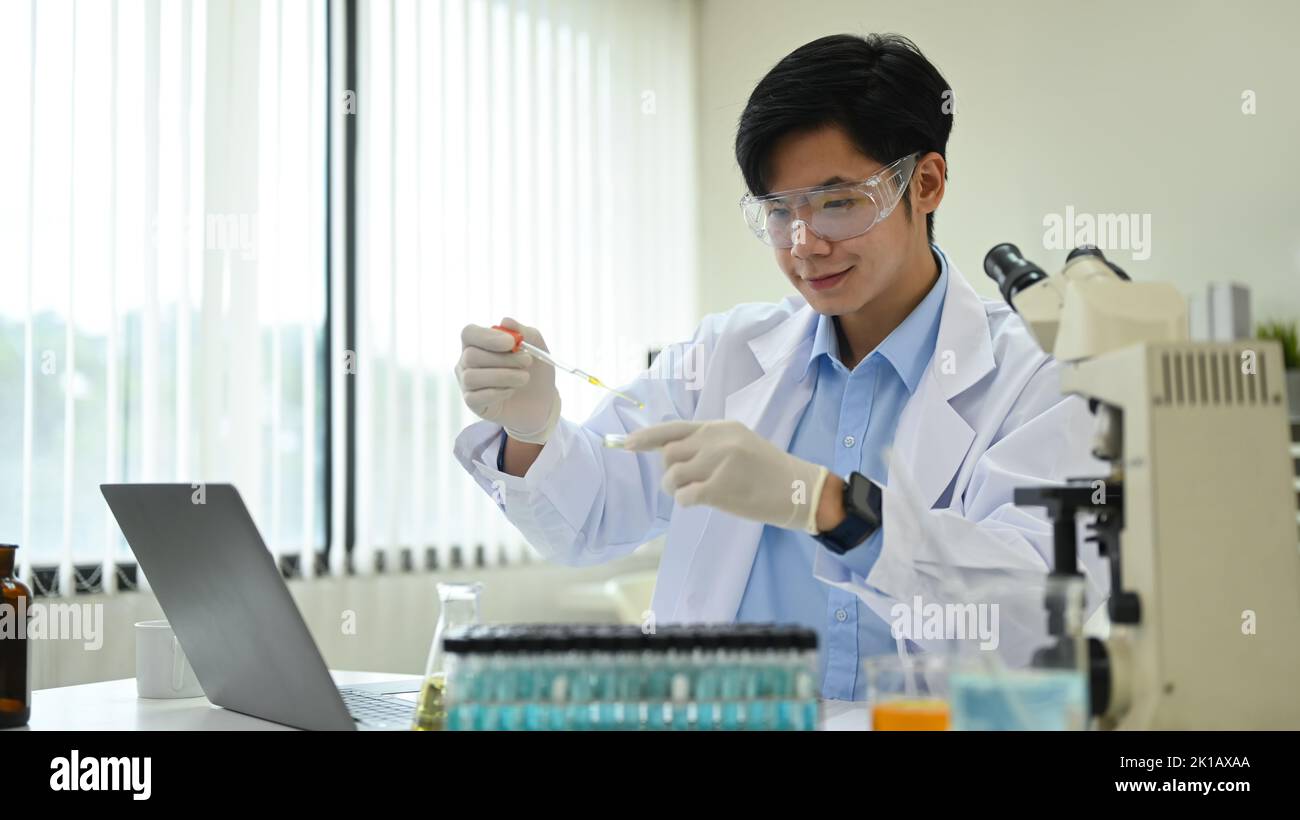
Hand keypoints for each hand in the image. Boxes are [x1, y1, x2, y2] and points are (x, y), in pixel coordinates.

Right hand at [456, 317, 560, 443]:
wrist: (542, 401)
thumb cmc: (535, 370)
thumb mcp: (537, 348)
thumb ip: (525, 333)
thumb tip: (506, 321)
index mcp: (478, 342)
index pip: (469, 333)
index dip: (487, 337)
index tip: (511, 342)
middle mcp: (467, 361)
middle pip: (471, 355)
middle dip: (503, 359)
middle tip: (527, 361)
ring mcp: (467, 382)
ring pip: (472, 376)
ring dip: (503, 376)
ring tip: (524, 378)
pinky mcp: (472, 403)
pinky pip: (476, 397)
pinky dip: (497, 393)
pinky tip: (512, 391)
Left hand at [623, 420, 829, 531]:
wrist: (798, 489)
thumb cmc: (768, 470)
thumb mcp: (739, 443)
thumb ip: (708, 444)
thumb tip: (672, 454)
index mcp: (719, 428)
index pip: (673, 429)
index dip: (646, 437)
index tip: (627, 444)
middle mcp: (716, 441)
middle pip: (668, 455)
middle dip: (669, 471)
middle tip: (683, 484)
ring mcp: (718, 464)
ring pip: (672, 477)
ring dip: (675, 489)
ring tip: (692, 493)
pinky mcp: (720, 488)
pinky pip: (685, 496)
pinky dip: (687, 501)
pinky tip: (700, 501)